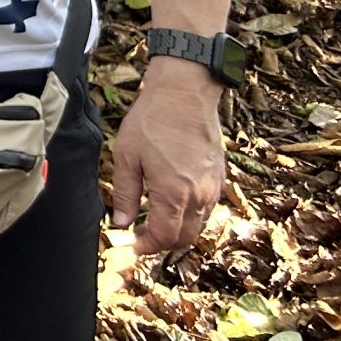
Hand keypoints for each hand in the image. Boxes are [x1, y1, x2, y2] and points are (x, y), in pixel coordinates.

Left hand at [111, 61, 225, 254]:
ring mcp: (213, 187)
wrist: (184, 94)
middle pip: (185, 237)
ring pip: (199, 225)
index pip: (164, 236)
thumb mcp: (127, 157)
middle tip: (143, 236)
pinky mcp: (219, 177)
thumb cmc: (152, 121)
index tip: (134, 245)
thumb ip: (125, 194)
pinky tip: (174, 203)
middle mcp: (199, 195)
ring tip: (155, 221)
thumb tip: (120, 223)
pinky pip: (207, 208)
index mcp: (174, 194)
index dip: (147, 246)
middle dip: (163, 243)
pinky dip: (191, 215)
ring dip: (179, 230)